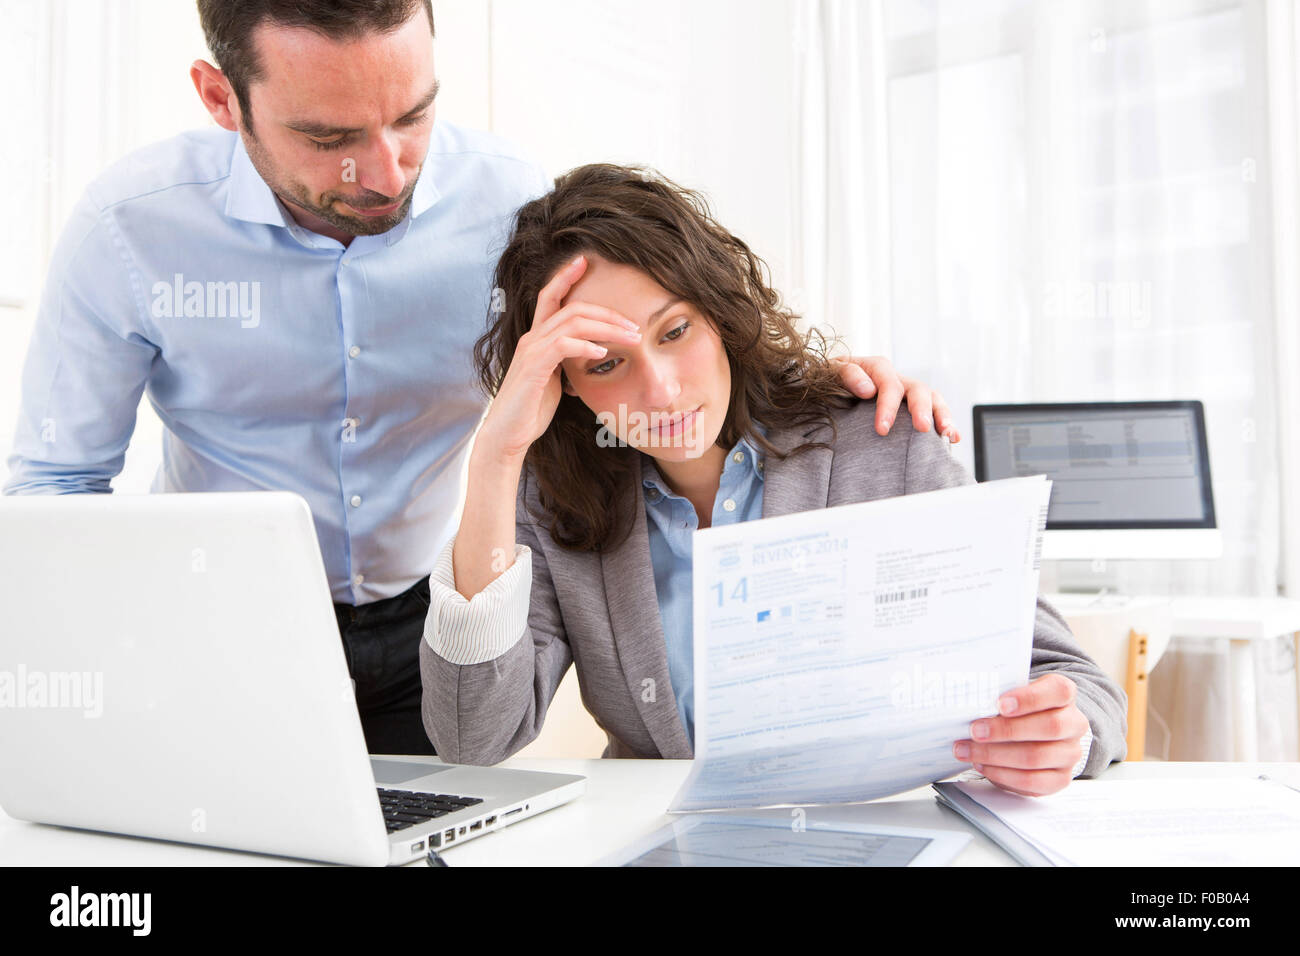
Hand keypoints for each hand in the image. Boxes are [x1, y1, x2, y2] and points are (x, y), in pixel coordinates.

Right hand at [476, 255, 640, 461]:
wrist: (507, 435)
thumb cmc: (531, 410)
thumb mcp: (555, 380)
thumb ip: (567, 362)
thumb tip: (591, 353)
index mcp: (537, 338)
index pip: (550, 296)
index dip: (565, 276)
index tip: (585, 261)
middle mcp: (532, 338)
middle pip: (571, 307)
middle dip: (606, 312)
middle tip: (633, 324)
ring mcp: (531, 351)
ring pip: (571, 322)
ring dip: (606, 328)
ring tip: (630, 338)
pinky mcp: (533, 367)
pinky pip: (562, 346)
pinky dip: (586, 346)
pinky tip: (602, 355)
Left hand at [831, 355, 959, 442]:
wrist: (827, 384)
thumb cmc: (827, 379)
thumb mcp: (829, 370)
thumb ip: (847, 374)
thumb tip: (868, 389)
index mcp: (877, 368)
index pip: (889, 384)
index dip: (888, 406)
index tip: (883, 429)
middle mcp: (896, 378)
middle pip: (917, 389)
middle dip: (921, 409)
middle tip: (922, 429)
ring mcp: (906, 392)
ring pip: (931, 398)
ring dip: (941, 415)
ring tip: (946, 434)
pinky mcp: (911, 407)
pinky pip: (933, 410)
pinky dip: (945, 423)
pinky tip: (952, 438)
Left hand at [952, 673, 1089, 796]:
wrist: (1034, 733)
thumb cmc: (1018, 710)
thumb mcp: (1012, 695)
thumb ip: (999, 696)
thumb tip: (970, 703)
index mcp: (1064, 695)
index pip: (1058, 691)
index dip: (1029, 698)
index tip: (1000, 704)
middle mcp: (1073, 724)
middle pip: (1049, 727)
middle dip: (1006, 730)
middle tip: (975, 730)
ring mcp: (1069, 753)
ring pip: (1036, 756)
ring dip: (995, 755)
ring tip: (968, 750)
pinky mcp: (1060, 778)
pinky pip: (1032, 781)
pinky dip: (1002, 774)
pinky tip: (982, 765)